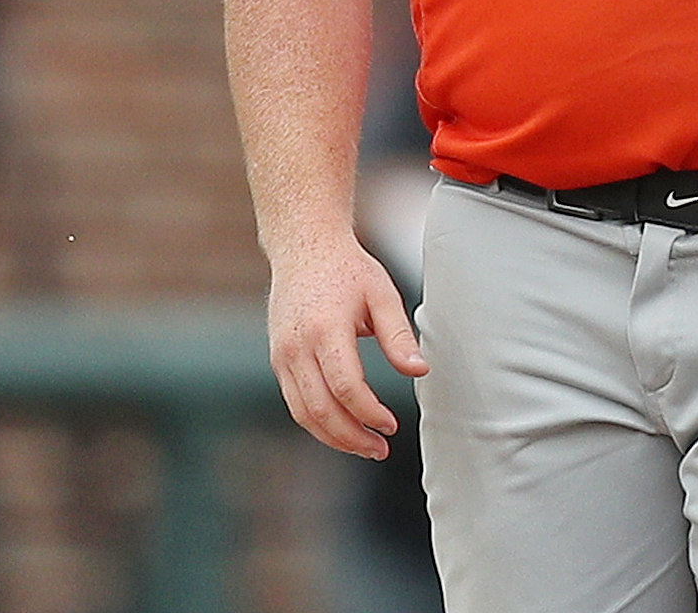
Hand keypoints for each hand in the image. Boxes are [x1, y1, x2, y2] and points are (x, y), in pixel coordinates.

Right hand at [265, 235, 425, 458]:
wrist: (304, 249)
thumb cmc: (349, 271)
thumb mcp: (382, 295)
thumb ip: (399, 336)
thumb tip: (419, 371)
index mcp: (325, 330)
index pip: (345, 386)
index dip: (368, 413)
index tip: (392, 425)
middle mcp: (296, 347)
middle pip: (320, 409)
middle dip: (351, 436)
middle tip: (381, 448)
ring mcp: (281, 356)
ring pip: (302, 413)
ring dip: (333, 436)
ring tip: (366, 446)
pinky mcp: (278, 360)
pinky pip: (295, 402)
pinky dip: (318, 422)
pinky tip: (344, 427)